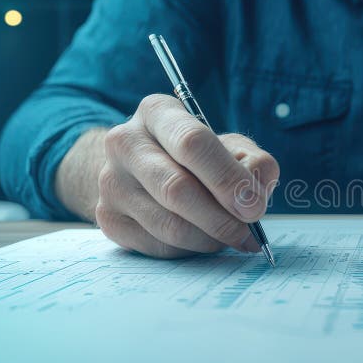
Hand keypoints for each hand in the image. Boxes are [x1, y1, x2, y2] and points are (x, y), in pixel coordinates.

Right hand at [95, 94, 278, 257]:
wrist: (143, 170)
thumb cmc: (198, 157)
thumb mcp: (232, 146)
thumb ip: (254, 163)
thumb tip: (254, 197)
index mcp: (158, 112)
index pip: (193, 143)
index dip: (228, 179)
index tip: (254, 207)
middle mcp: (125, 142)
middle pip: (177, 188)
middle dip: (222, 218)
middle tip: (248, 233)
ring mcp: (110, 182)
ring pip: (169, 225)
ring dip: (210, 238)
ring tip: (231, 236)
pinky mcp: (108, 218)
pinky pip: (159, 246)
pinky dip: (191, 250)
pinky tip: (204, 239)